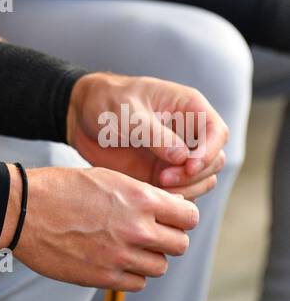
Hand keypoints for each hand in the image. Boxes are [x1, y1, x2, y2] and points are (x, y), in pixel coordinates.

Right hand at [0, 164, 198, 290]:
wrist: (23, 210)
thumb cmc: (62, 187)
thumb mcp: (107, 178)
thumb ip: (143, 195)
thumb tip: (175, 207)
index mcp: (139, 199)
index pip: (189, 217)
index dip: (183, 217)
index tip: (172, 217)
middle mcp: (136, 229)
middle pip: (180, 245)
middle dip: (170, 238)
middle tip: (151, 233)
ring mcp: (120, 257)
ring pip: (161, 266)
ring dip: (150, 257)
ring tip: (129, 245)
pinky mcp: (104, 277)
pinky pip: (137, 283)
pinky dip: (132, 274)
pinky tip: (114, 258)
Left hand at [65, 72, 227, 201]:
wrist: (82, 117)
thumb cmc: (106, 102)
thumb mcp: (128, 113)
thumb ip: (155, 134)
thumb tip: (183, 157)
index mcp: (188, 108)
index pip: (218, 132)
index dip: (209, 151)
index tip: (188, 166)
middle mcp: (189, 133)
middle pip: (215, 160)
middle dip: (196, 174)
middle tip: (164, 179)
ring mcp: (178, 155)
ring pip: (203, 180)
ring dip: (187, 189)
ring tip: (157, 187)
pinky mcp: (165, 174)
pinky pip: (183, 191)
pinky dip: (174, 198)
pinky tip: (152, 196)